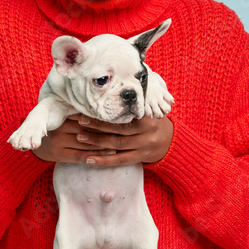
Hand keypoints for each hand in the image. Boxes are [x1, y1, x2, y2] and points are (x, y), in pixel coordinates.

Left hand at [32, 113, 172, 165]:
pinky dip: (103, 161)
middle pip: (118, 129)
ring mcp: (143, 146)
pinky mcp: (139, 158)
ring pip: (116, 145)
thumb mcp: (147, 109)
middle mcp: (146, 132)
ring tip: (79, 138)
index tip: (90, 107)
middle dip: (97, 125)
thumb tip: (110, 88)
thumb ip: (133, 101)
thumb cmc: (152, 121)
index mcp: (147, 117)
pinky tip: (88, 159)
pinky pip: (119, 160)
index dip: (106, 112)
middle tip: (79, 121)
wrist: (170, 142)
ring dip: (96, 142)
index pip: (124, 114)